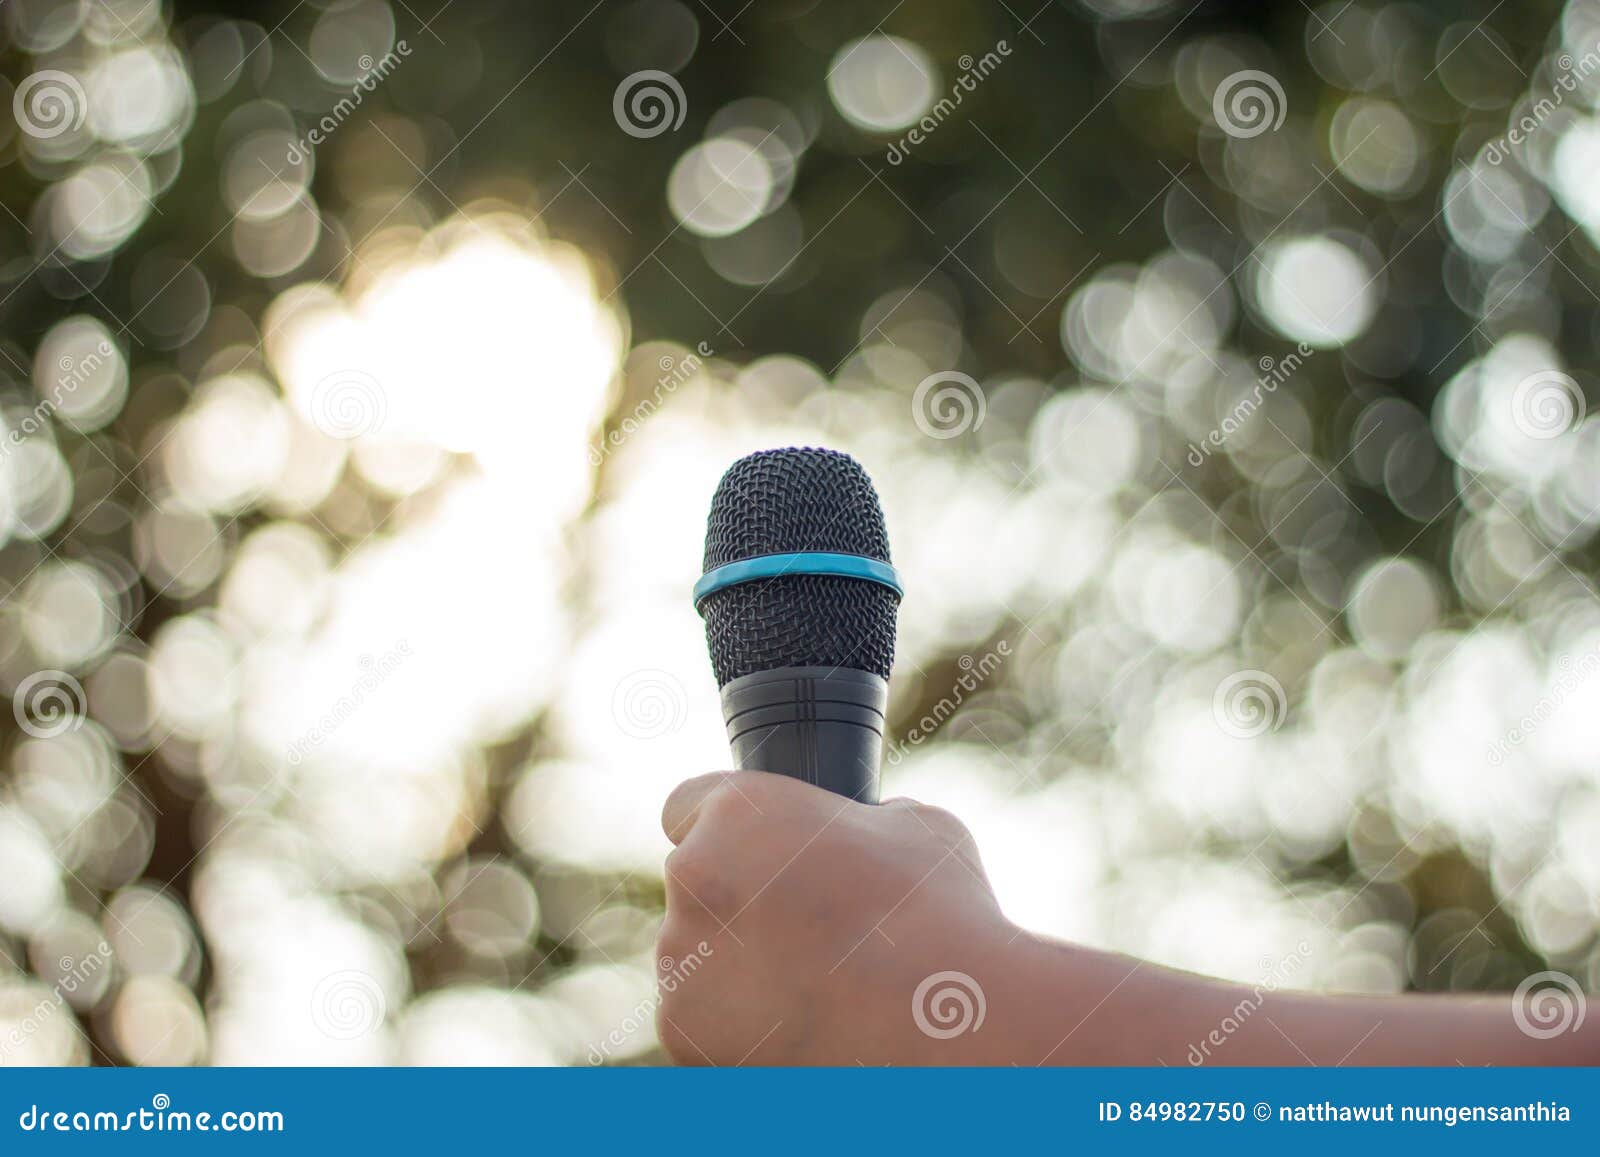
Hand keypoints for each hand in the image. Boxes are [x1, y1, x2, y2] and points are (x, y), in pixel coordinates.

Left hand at [654, 770, 1015, 1064]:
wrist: (934, 1030)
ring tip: (814, 991)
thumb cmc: (938, 916)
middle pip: (695, 884)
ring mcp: (679, 957)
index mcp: (738, 812)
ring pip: (695, 957)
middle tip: (804, 935)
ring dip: (734, 968)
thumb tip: (876, 828)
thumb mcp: (917, 828)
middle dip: (736, 904)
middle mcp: (691, 874)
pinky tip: (796, 1031)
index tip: (747, 853)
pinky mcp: (681, 1031)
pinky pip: (699, 1022)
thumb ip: (869, 819)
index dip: (719, 830)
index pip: (686, 806)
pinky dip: (734, 1029)